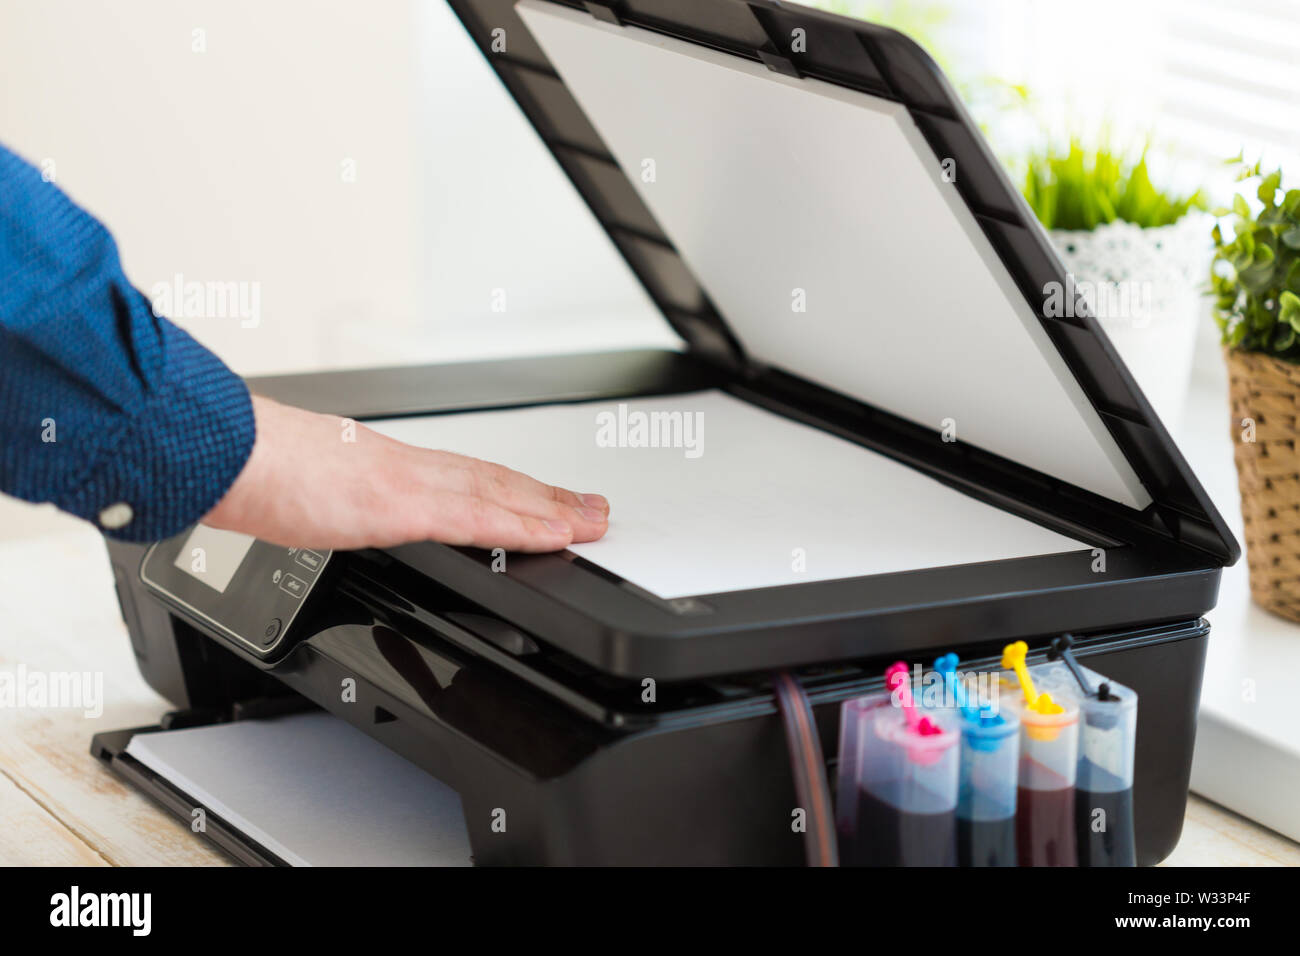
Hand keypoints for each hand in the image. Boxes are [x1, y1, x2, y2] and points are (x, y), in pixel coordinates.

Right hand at [203, 395, 608, 551]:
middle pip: (497, 481)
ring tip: (591, 522)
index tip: (547, 501)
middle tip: (594, 511)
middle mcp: (409, 467)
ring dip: (551, 510)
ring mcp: (409, 483)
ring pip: (499, 494)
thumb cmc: (254, 469)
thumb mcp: (306, 486)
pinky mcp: (400, 504)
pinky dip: (519, 525)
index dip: (514, 491)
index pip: (467, 477)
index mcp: (388, 466)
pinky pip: (475, 516)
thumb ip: (335, 499)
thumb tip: (335, 509)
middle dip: (549, 499)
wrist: (229, 452)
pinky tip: (552, 535)